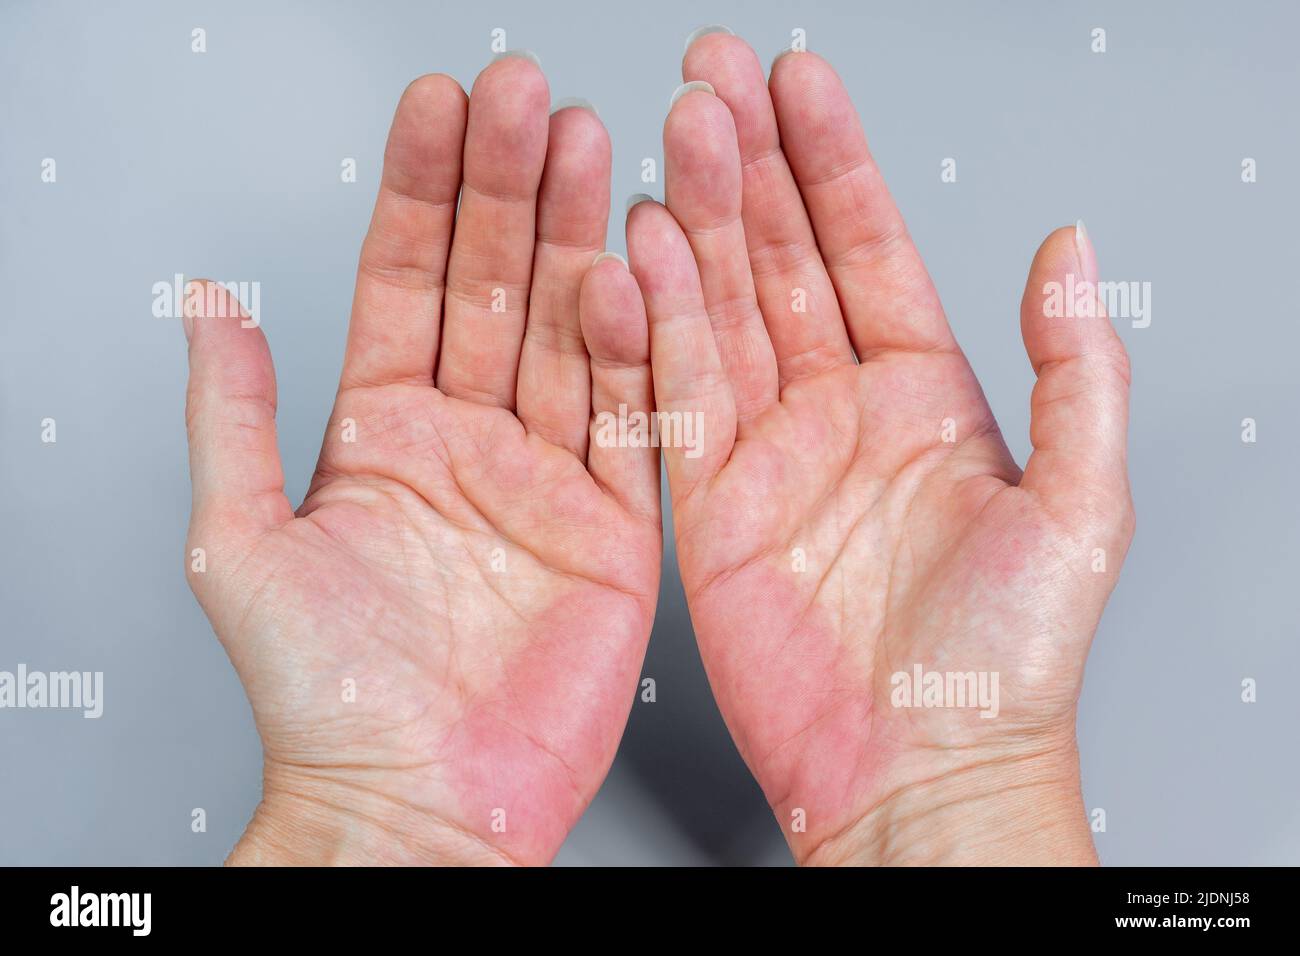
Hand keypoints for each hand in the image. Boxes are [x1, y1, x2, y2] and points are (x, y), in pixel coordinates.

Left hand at [181, 57, 659, 864]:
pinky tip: (634, 266)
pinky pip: (627, 417)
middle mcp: (470, 442)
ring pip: (567, 331)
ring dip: (579, 237)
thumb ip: (233, 416)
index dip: (423, 191)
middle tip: (529, 97)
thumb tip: (206, 304)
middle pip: (495, 287)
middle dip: (511, 187)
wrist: (421, 803)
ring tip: (592, 145)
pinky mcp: (614, 523)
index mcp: (384, 434)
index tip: (443, 107)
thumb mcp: (242, 543)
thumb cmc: (329, 697)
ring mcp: (547, 475)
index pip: (406, 282)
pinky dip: (632, 344)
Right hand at [626, 33, 1132, 864]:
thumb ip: (1071, 370)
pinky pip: (673, 398)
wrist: (921, 769)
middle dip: (744, 166)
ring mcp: (769, 452)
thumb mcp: (1081, 503)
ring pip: (719, 312)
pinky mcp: (711, 505)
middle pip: (781, 260)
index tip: (796, 83)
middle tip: (709, 82)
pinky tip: (634, 256)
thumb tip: (1068, 253)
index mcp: (925, 397)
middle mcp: (839, 411)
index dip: (831, 162)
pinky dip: (651, 326)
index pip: (868, 248)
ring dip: (692, 224)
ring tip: (667, 139)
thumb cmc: (1006, 662)